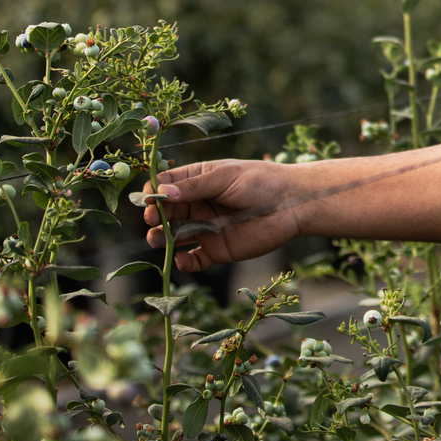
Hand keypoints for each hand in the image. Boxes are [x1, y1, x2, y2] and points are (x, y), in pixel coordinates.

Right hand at [142, 160, 302, 271]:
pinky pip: (194, 260)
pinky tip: (182, 259)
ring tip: (159, 238)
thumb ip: (195, 186)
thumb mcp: (225, 178)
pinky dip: (184, 262)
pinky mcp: (217, 250)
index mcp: (198, 181)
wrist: (291, 204)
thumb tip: (162, 194)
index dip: (154, 192)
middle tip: (153, 219)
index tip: (150, 198)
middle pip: (166, 212)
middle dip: (155, 216)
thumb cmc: (260, 182)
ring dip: (162, 239)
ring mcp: (205, 229)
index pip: (166, 186)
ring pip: (174, 237)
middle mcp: (198, 206)